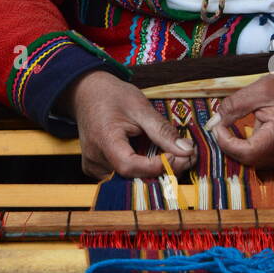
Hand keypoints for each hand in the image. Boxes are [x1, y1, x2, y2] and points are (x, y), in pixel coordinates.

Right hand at [58, 71, 197, 179]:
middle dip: (163, 170)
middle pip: (132, 177)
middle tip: (186, 156)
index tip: (182, 156)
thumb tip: (187, 151)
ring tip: (170, 153)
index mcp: (103, 140)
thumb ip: (163, 131)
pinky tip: (150, 155)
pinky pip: (122, 176)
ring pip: (130, 179)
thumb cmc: (112, 96)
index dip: (158, 166)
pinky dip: (141, 169)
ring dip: (154, 170)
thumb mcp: (141, 108)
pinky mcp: (96, 169)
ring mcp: (93, 167)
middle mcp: (95, 159)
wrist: (86, 93)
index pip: (130, 166)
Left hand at [208, 73, 273, 168]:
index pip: (247, 152)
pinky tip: (237, 135)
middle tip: (219, 125)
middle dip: (227, 144)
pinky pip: (254, 159)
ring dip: (233, 147)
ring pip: (248, 161)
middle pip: (245, 160)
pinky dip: (241, 149)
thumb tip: (215, 122)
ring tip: (227, 128)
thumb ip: (235, 105)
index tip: (218, 125)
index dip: (227, 142)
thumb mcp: (260, 89)